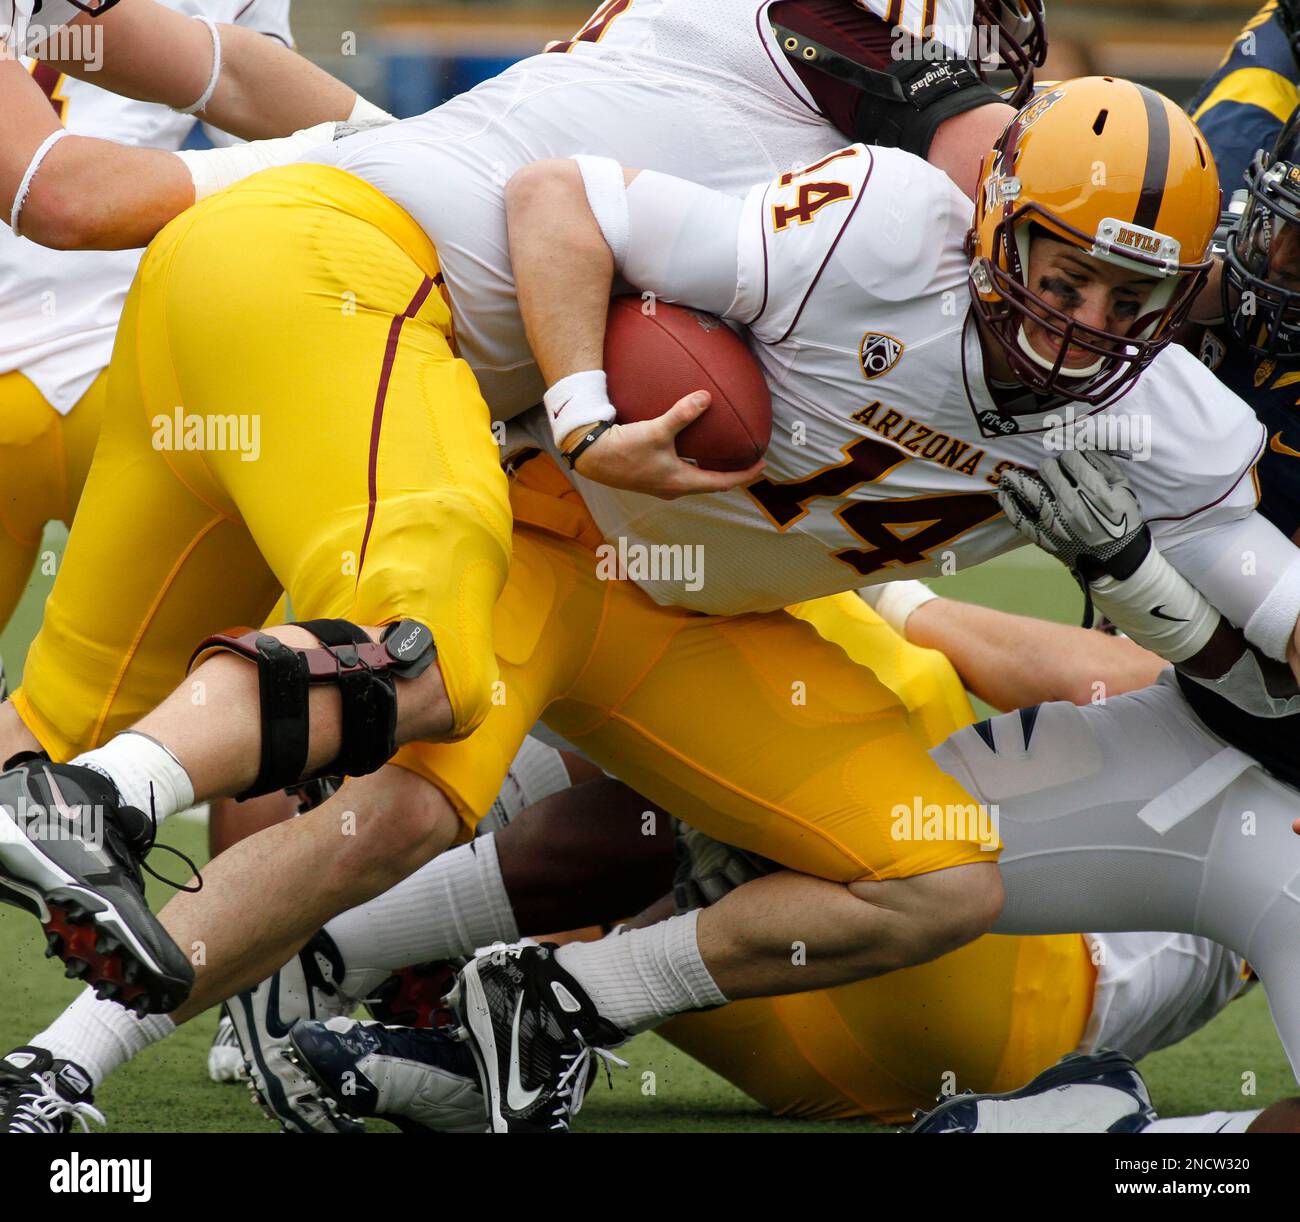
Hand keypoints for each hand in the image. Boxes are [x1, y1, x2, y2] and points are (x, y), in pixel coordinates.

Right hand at [568, 391, 764, 498]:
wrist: (591, 456)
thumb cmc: (623, 449)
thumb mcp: (656, 431)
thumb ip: (682, 414)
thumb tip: (706, 397)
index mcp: (680, 482)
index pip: (722, 483)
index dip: (744, 475)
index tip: (762, 467)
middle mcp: (672, 488)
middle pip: (710, 484)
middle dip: (730, 474)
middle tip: (746, 461)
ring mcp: (660, 484)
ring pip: (694, 479)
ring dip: (710, 469)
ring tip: (722, 454)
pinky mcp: (649, 476)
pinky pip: (680, 471)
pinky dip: (693, 462)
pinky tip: (689, 446)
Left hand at [997, 449, 1145, 570]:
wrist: (1115, 560)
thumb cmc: (1121, 522)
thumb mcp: (1124, 490)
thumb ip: (1106, 466)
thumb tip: (1085, 449)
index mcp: (1092, 490)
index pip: (1071, 459)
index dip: (1069, 455)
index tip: (1068, 460)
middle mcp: (1070, 502)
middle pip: (1048, 470)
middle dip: (1047, 465)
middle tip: (1047, 468)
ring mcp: (1053, 520)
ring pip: (1029, 490)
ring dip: (1017, 479)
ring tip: (1008, 475)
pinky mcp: (1043, 536)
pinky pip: (1020, 518)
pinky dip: (1009, 505)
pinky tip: (1003, 495)